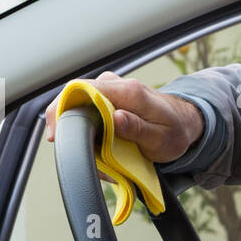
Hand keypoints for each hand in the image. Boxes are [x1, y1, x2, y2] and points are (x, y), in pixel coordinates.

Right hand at [44, 71, 203, 163]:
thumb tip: (116, 118)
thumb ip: (138, 129)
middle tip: (69, 150)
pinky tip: (96, 148)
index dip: (64, 109)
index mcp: (128, 91)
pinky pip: (86, 109)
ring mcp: (109, 89)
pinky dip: (85, 129)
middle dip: (65, 123)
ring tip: (92, 155)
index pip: (83, 90)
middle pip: (74, 95)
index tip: (56, 134)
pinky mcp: (106, 98)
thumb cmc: (175, 131)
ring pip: (78, 104)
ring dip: (77, 129)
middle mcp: (115, 85)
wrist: (183, 123)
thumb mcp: (162, 138)